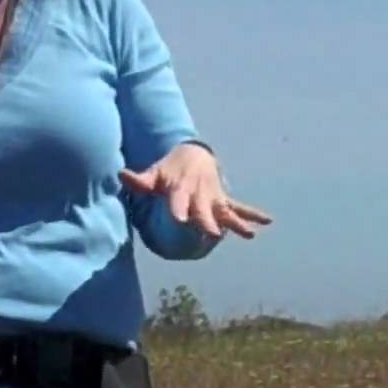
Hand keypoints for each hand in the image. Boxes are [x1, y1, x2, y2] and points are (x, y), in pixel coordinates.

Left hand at [120, 143, 272, 238]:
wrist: (194, 153)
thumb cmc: (169, 168)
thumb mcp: (154, 172)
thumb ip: (139, 180)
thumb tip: (120, 175)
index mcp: (181, 187)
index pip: (179, 200)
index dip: (179, 209)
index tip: (180, 219)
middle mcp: (200, 193)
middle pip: (204, 209)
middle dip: (208, 221)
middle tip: (213, 234)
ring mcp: (214, 197)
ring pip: (226, 211)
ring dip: (237, 222)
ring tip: (250, 234)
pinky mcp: (224, 199)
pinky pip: (240, 207)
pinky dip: (253, 214)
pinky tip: (268, 220)